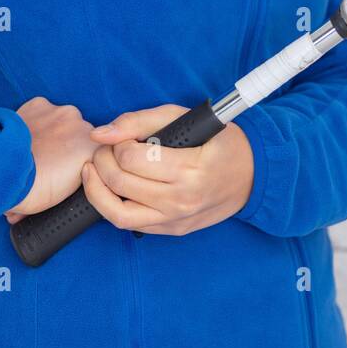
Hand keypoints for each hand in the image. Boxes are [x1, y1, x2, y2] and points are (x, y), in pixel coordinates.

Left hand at [4, 96, 95, 223]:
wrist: (5, 173)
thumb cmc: (34, 191)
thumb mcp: (66, 194)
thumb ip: (74, 179)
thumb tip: (63, 183)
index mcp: (94, 150)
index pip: (94, 151)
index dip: (78, 161)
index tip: (64, 170)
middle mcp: (83, 126)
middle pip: (79, 134)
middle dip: (65, 145)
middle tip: (48, 161)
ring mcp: (61, 112)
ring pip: (60, 121)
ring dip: (50, 132)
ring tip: (33, 149)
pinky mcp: (40, 104)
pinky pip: (41, 111)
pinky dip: (34, 121)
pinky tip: (24, 136)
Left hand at [81, 104, 254, 235]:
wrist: (252, 176)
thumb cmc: (219, 142)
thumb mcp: (184, 117)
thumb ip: (140, 120)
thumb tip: (101, 133)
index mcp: (190, 169)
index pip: (133, 159)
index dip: (117, 143)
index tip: (120, 137)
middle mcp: (182, 200)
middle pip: (121, 183)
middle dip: (102, 161)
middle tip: (104, 149)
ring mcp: (176, 220)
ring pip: (117, 213)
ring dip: (96, 189)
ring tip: (94, 170)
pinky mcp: (171, 230)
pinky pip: (129, 223)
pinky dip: (111, 205)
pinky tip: (110, 187)